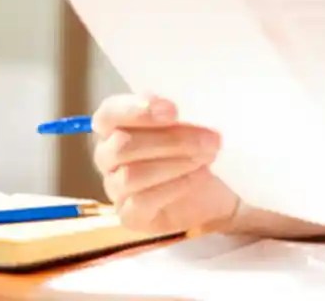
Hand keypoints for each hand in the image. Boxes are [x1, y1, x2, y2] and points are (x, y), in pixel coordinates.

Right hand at [91, 94, 238, 233]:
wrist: (215, 190)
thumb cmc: (196, 148)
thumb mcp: (190, 123)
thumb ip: (178, 114)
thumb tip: (181, 108)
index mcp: (116, 125)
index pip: (109, 113)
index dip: (137, 110)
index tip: (173, 110)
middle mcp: (108, 155)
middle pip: (123, 146)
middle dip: (172, 140)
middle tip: (211, 139)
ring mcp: (115, 187)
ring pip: (130, 176)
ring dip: (176, 164)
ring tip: (208, 157)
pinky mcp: (129, 215)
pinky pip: (141, 202)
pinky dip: (174, 187)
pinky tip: (198, 176)